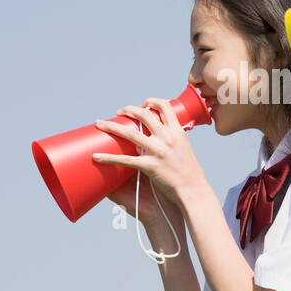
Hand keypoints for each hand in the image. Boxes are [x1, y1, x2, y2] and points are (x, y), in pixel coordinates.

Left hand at [91, 98, 207, 211]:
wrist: (193, 189)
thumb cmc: (189, 171)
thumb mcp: (185, 147)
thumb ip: (174, 139)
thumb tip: (164, 134)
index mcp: (177, 131)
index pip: (164, 106)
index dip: (152, 101)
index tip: (143, 103)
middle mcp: (167, 137)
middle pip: (144, 114)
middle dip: (128, 109)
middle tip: (119, 112)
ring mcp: (158, 151)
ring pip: (130, 133)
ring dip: (112, 126)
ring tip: (100, 123)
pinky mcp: (150, 166)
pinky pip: (125, 160)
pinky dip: (108, 158)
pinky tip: (96, 157)